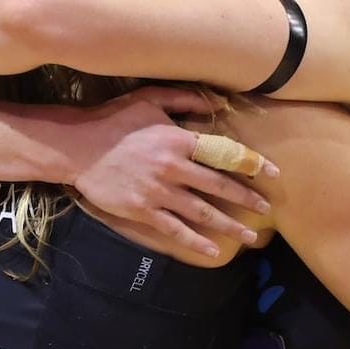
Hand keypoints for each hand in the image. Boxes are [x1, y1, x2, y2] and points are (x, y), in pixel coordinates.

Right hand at [68, 87, 277, 259]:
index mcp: (178, 139)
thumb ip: (185, 98)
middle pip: (218, 186)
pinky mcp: (142, 210)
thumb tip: (217, 102)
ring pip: (201, 212)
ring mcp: (158, 192)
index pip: (223, 153)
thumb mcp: (149, 99)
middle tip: (266, 207)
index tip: (272, 173)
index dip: (251, 164)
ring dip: (228, 225)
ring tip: (248, 235)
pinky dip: (195, 241)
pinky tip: (212, 250)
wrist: (77, 147)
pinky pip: (174, 229)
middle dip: (246, 198)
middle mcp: (173, 168)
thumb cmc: (114, 120)